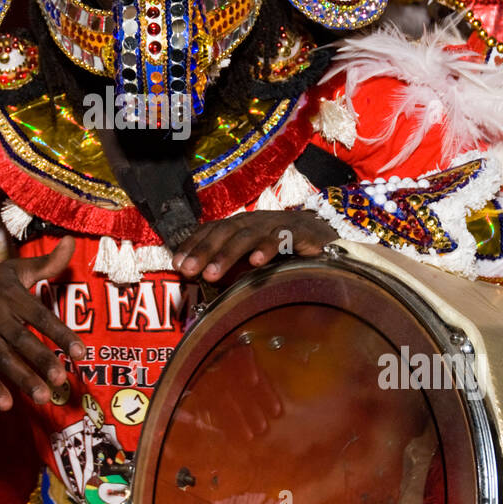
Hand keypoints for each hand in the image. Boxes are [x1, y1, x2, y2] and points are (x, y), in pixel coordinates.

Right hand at [0, 236, 84, 411]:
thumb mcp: (16, 269)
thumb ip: (48, 263)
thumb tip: (71, 240)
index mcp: (13, 297)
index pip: (41, 316)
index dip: (61, 334)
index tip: (82, 352)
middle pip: (22, 340)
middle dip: (41, 360)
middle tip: (61, 379)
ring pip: (3, 359)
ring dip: (22, 379)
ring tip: (42, 397)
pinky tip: (5, 405)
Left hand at [171, 210, 337, 282]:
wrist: (326, 238)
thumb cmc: (284, 251)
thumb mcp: (253, 258)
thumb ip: (232, 267)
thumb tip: (202, 281)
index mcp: (241, 226)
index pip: (211, 230)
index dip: (193, 244)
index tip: (176, 264)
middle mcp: (254, 221)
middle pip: (223, 232)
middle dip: (203, 251)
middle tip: (187, 270)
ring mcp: (275, 225)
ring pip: (246, 235)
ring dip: (227, 255)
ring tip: (212, 275)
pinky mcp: (298, 232)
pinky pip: (279, 239)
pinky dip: (266, 249)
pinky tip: (255, 263)